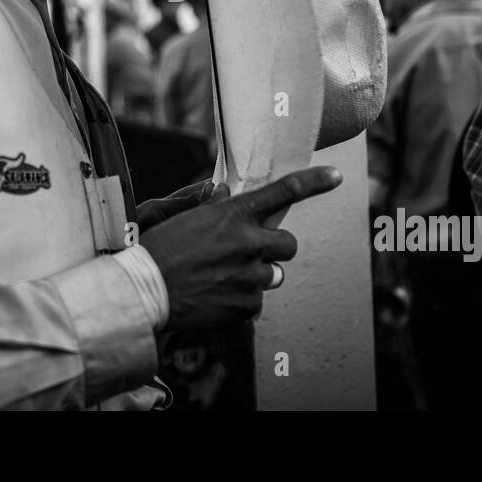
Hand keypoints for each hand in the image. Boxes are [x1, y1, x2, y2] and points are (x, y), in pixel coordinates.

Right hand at [139, 166, 342, 331]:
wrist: (145, 291)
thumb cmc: (158, 250)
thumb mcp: (183, 217)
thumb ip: (212, 206)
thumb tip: (226, 195)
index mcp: (234, 214)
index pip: (284, 192)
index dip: (314, 182)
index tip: (336, 177)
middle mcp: (249, 242)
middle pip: (288, 244)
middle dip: (273, 249)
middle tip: (247, 255)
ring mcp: (251, 276)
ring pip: (272, 276)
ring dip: (254, 277)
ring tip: (220, 280)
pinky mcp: (247, 305)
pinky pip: (257, 303)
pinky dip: (240, 302)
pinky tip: (214, 298)